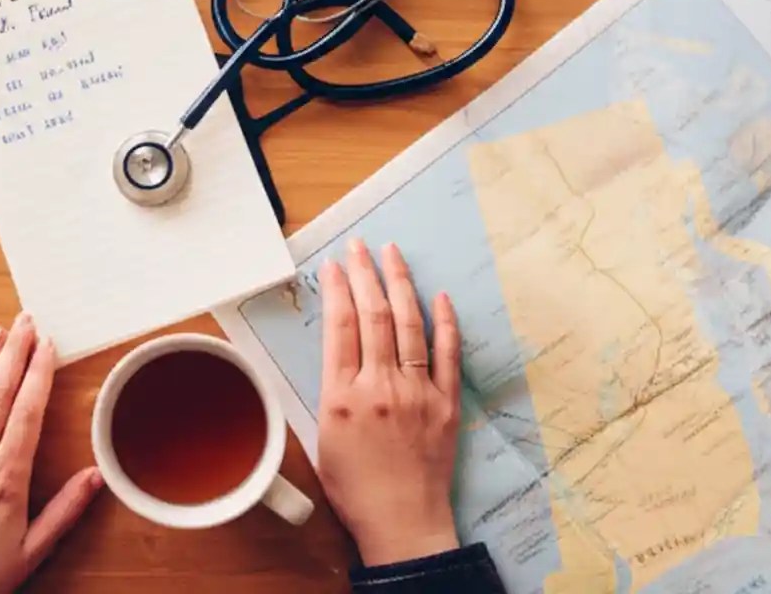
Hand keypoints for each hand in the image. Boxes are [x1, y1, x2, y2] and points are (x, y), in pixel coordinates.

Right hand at [316, 239, 462, 565]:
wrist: (402, 523)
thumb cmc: (355, 489)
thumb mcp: (321, 438)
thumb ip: (329, 393)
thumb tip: (337, 353)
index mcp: (343, 396)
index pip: (340, 326)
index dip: (338, 289)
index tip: (334, 264)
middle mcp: (381, 386)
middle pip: (373, 316)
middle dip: (365, 274)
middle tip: (359, 246)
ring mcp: (417, 392)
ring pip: (408, 325)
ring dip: (401, 284)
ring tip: (393, 254)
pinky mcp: (447, 404)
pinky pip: (449, 354)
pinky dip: (445, 322)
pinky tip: (440, 297)